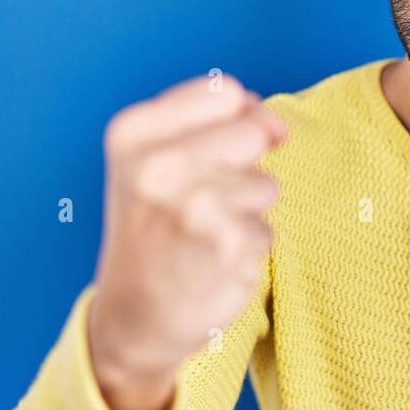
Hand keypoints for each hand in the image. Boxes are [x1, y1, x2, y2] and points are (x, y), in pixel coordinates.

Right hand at [87, 73, 287, 409]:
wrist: (132, 318)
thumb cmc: (154, 228)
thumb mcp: (157, 159)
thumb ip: (220, 122)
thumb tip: (278, 126)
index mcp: (133, 131)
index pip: (227, 92)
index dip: (237, 119)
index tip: (213, 154)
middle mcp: (157, 165)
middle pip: (253, 132)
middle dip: (243, 167)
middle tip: (200, 203)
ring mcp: (193, 205)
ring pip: (267, 184)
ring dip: (247, 213)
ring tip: (202, 234)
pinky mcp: (226, 245)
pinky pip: (269, 229)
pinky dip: (248, 248)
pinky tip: (211, 262)